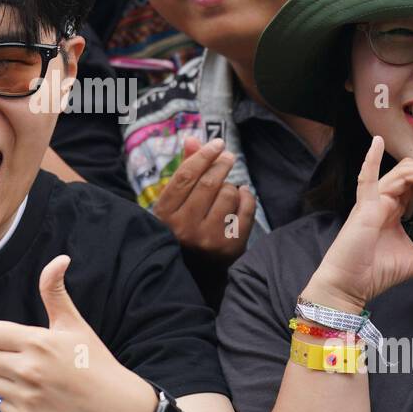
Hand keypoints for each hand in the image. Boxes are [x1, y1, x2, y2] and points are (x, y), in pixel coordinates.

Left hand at [0, 255, 155, 411]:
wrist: (116, 406)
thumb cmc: (95, 361)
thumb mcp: (74, 324)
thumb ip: (55, 291)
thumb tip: (59, 259)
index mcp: (37, 341)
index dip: (2, 336)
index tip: (19, 341)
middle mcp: (28, 369)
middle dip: (1, 357)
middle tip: (25, 360)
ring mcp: (27, 397)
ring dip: (7, 381)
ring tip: (33, 380)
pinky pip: (3, 406)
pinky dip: (15, 403)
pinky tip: (38, 398)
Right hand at [152, 137, 256, 265]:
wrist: (198, 272)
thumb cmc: (185, 228)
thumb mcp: (176, 202)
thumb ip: (184, 170)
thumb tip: (192, 139)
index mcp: (165, 215)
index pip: (185, 176)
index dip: (203, 155)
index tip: (217, 144)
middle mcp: (184, 228)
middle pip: (209, 182)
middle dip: (222, 164)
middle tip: (228, 157)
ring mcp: (207, 239)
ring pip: (228, 193)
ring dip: (231, 186)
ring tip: (227, 190)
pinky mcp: (229, 247)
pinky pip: (246, 209)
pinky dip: (247, 197)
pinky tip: (242, 195)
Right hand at [306, 136, 412, 311]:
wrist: (350, 284)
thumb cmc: (375, 271)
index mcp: (393, 207)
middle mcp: (382, 199)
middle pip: (412, 170)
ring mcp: (371, 200)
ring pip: (402, 172)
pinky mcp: (364, 207)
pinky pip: (367, 178)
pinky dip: (371, 159)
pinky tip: (378, 142)